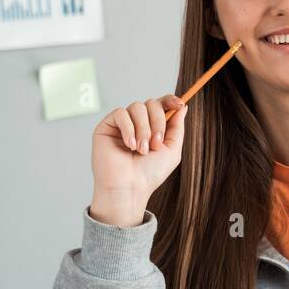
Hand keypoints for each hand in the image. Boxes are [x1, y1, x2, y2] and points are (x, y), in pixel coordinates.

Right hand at [90, 95, 188, 226]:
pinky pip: (120, 113)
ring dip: (143, 129)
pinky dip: (128, 129)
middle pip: (151, 103)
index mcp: (153, 126)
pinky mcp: (107, 126)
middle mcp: (137, 123)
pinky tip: (130, 145)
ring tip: (142, 150)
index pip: (161, 104)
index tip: (178, 104)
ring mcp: (122, 124)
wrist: (129, 187)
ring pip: (137, 107)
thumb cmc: (149, 173)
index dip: (170, 100)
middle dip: (158, 122)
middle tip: (155, 144)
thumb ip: (177, 127)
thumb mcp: (172, 150)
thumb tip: (182, 105)